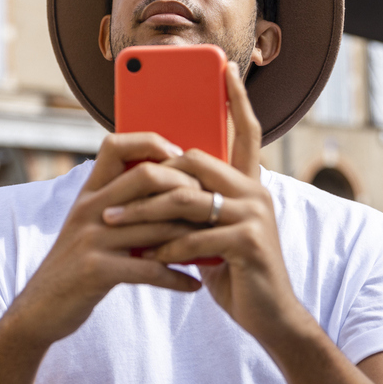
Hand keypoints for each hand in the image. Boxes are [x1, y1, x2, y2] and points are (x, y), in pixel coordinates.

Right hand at [5, 133, 204, 348]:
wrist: (40, 308)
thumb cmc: (76, 265)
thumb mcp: (89, 225)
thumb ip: (118, 205)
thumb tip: (169, 191)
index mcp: (89, 192)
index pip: (115, 146)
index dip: (150, 142)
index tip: (179, 157)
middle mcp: (89, 208)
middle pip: (144, 177)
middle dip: (185, 187)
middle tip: (210, 205)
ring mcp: (92, 238)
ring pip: (155, 226)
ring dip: (192, 237)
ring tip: (216, 245)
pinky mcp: (96, 271)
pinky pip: (149, 269)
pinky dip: (176, 278)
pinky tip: (194, 286)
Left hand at [100, 63, 305, 347]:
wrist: (269, 316)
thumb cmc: (235, 270)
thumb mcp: (211, 230)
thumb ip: (194, 202)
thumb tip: (156, 177)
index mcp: (249, 184)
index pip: (245, 132)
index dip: (237, 99)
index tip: (224, 67)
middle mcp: (256, 192)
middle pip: (196, 161)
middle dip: (151, 176)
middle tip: (113, 192)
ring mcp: (256, 216)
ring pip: (187, 199)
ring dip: (144, 213)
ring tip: (113, 224)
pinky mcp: (250, 244)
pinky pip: (195, 236)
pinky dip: (166, 247)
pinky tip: (147, 258)